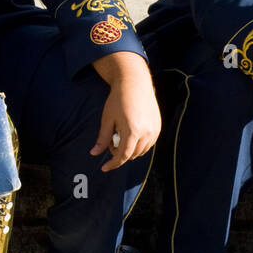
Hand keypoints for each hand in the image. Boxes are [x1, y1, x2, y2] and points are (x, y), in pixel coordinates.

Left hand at [90, 51, 160, 171]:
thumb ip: (102, 139)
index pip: (123, 155)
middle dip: (119, 154)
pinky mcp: (158, 127)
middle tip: (110, 142)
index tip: (104, 168)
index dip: (113, 164)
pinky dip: (138, 145)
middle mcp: (147, 132)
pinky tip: (130, 135)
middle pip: (132, 155)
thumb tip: (94, 153)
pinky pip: (149, 144)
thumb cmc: (118, 100)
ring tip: (120, 136)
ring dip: (130, 150)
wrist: (135, 84)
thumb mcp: (107, 120)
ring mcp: (155, 130)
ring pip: (141, 151)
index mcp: (132, 131)